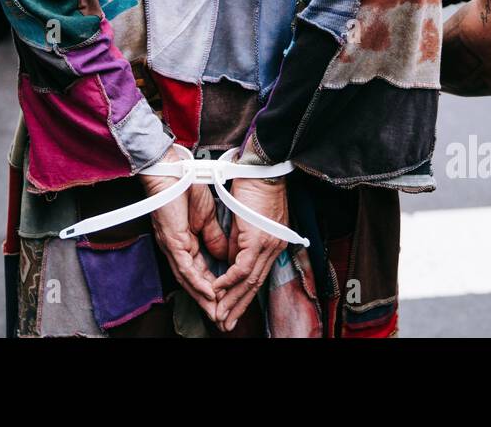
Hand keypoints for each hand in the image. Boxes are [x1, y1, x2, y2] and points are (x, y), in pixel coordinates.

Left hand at [141, 155, 219, 321]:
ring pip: (187, 280)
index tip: (228, 301)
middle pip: (192, 283)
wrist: (174, 171)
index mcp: (184, 243)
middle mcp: (176, 249)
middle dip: (208, 302)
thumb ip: (213, 237)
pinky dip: (197, 281)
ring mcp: (172, 246)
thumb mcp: (207, 218)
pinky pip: (185, 266)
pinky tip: (209, 292)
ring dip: (203, 298)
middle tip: (223, 318)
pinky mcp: (172, 241)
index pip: (199, 273)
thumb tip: (223, 256)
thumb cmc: (188, 189)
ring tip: (217, 312)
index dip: (213, 289)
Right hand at [212, 177, 289, 331]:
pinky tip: (218, 290)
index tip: (227, 309)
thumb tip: (228, 256)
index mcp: (271, 244)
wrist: (262, 168)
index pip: (256, 277)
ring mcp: (267, 245)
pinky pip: (243, 268)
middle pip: (253, 285)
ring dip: (231, 300)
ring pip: (249, 281)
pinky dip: (229, 281)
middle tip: (224, 323)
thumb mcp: (245, 217)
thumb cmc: (254, 185)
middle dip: (236, 306)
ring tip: (218, 314)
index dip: (241, 296)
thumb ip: (237, 239)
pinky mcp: (258, 239)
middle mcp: (272, 248)